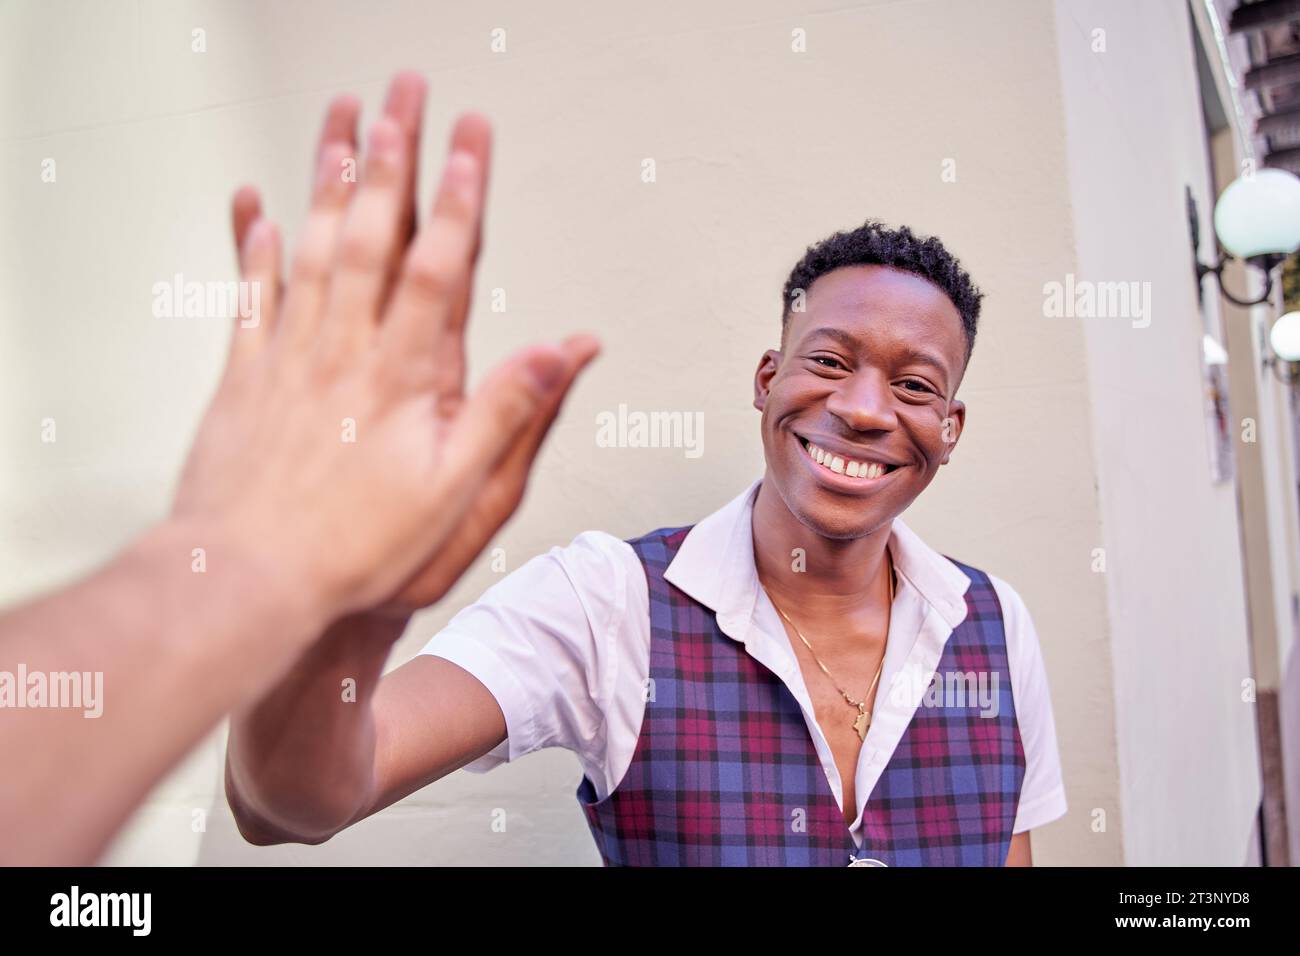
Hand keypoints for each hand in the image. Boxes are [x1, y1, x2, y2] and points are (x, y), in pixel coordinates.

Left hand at [175, 71, 599, 626]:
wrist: (248, 581)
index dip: (459, 195)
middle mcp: (347, 350)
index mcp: (407, 374)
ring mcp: (291, 356)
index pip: (441, 264)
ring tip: (344, 118)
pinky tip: (257, 204)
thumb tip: (567, 349)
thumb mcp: (464, 493)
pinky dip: (252, 243)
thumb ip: (514, 409)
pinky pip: (248, 293)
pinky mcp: (245, 377)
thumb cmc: (357, 549)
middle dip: (394, 154)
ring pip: (312, 243)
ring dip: (329, 176)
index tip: (470, 139)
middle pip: (374, 230)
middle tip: (404, 91)